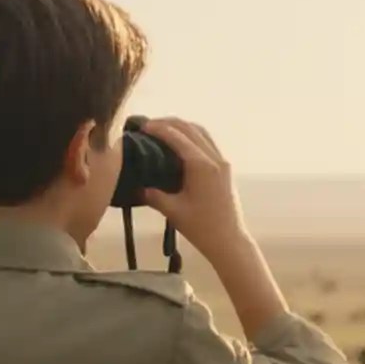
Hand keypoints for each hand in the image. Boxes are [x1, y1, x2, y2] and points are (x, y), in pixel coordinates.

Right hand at [139, 117, 249, 258]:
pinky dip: (192, 136)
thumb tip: (136, 185)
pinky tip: (179, 143)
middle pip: (191, 129)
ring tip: (161, 130)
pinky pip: (208, 143)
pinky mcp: (225, 169)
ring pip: (202, 133)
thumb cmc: (201, 228)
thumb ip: (153, 195)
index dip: (158, 128)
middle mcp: (215, 158)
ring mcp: (222, 162)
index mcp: (202, 166)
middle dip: (169, 123)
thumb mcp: (173, 211)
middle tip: (148, 125)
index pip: (177, 137)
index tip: (141, 126)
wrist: (229, 241)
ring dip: (182, 127)